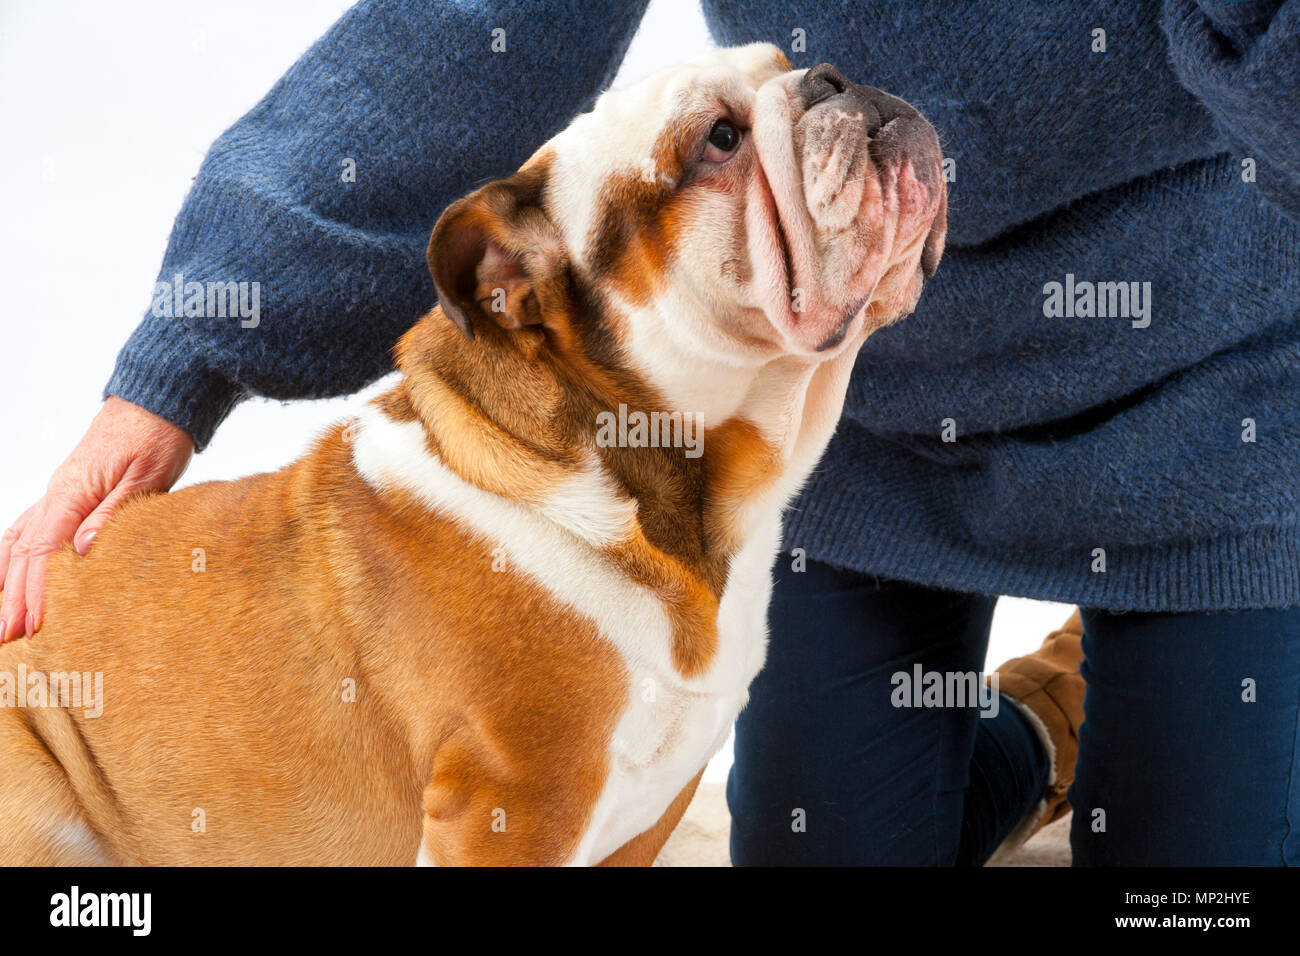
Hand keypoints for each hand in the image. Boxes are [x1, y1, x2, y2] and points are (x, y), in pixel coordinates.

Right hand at [0, 397, 193, 641]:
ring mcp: (57, 494)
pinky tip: (7, 580)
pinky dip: (13, 558)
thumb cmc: (155, 436)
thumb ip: (114, 513)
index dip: (36, 591)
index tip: (32, 625)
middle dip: (12, 597)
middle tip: (6, 638)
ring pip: (18, 543)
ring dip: (7, 583)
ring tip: (2, 623)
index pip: (45, 550)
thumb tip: (84, 549)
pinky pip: (28, 531)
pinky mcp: (67, 496)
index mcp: (71, 492)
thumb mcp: (146, 475)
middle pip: (23, 552)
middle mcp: (55, 494)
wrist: (154, 403)